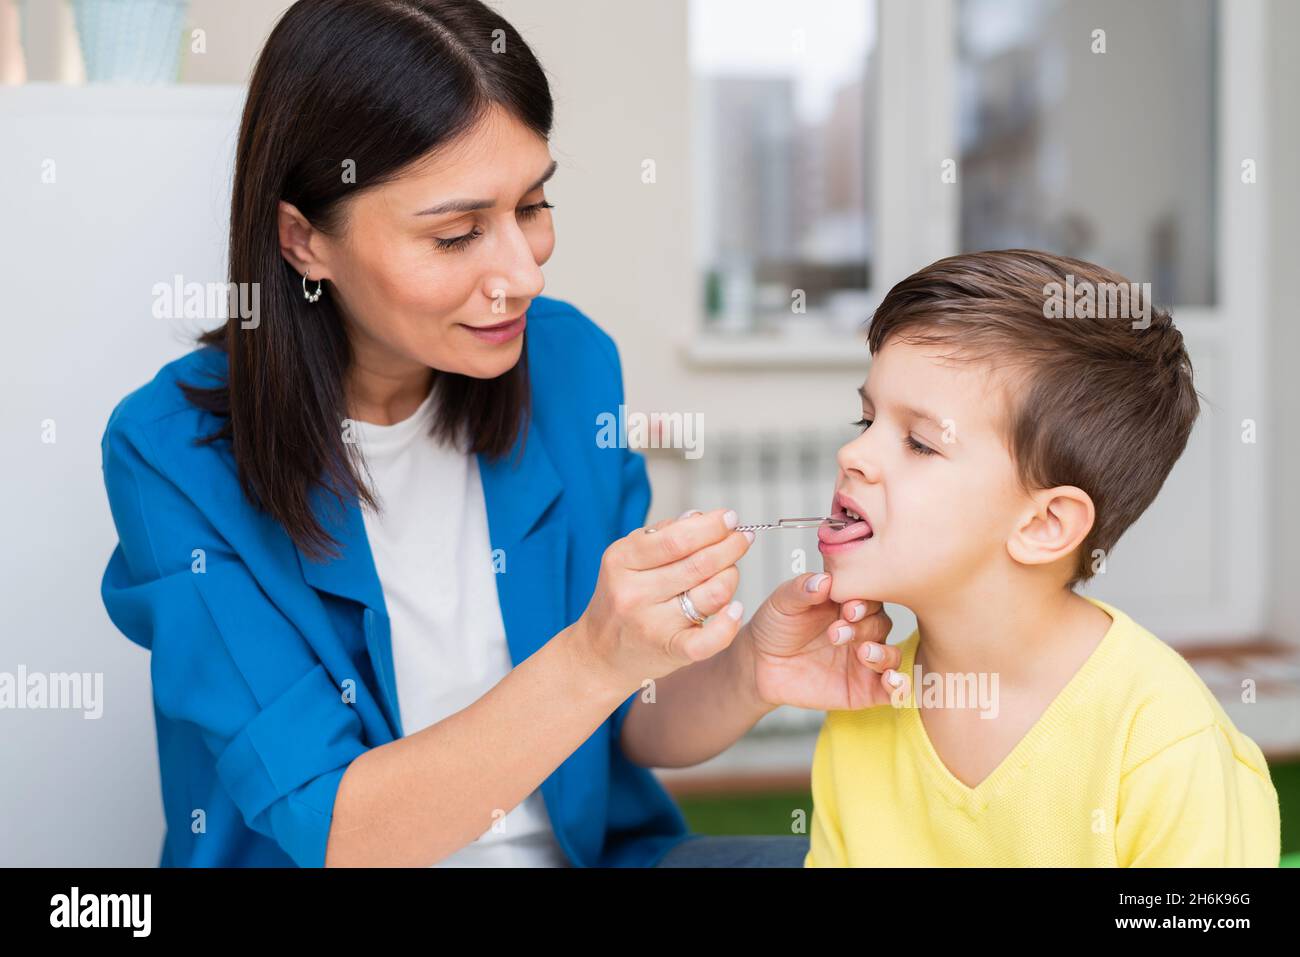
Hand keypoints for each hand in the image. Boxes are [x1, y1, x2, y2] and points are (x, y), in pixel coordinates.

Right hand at [575, 508, 753, 688]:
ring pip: (712, 593)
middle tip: (742, 539)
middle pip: (699, 563)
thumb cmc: (622, 599)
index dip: (711, 525)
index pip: (677, 538)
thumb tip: (703, 517)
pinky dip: (728, 624)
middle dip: (730, 546)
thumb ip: (663, 535)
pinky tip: (736, 609)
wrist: (600, 654)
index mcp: (622, 560)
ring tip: (730, 571)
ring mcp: (651, 624)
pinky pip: (707, 640)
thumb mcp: (628, 559)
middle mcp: (634, 592)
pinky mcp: (669, 651)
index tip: (730, 518)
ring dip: (731, 576)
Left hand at [743, 572, 904, 710]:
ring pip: (891, 655)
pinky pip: (890, 690)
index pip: (869, 597)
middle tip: (836, 633)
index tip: (847, 608)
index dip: (863, 602)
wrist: (759, 664)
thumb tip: (824, 580)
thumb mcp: (783, 602)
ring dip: (883, 654)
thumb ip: (801, 590)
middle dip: (864, 628)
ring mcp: (864, 660)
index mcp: (848, 603)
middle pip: (881, 624)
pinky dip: (899, 685)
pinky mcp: (863, 689)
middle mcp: (862, 630)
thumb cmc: (775, 626)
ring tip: (863, 653)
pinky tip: (892, 681)